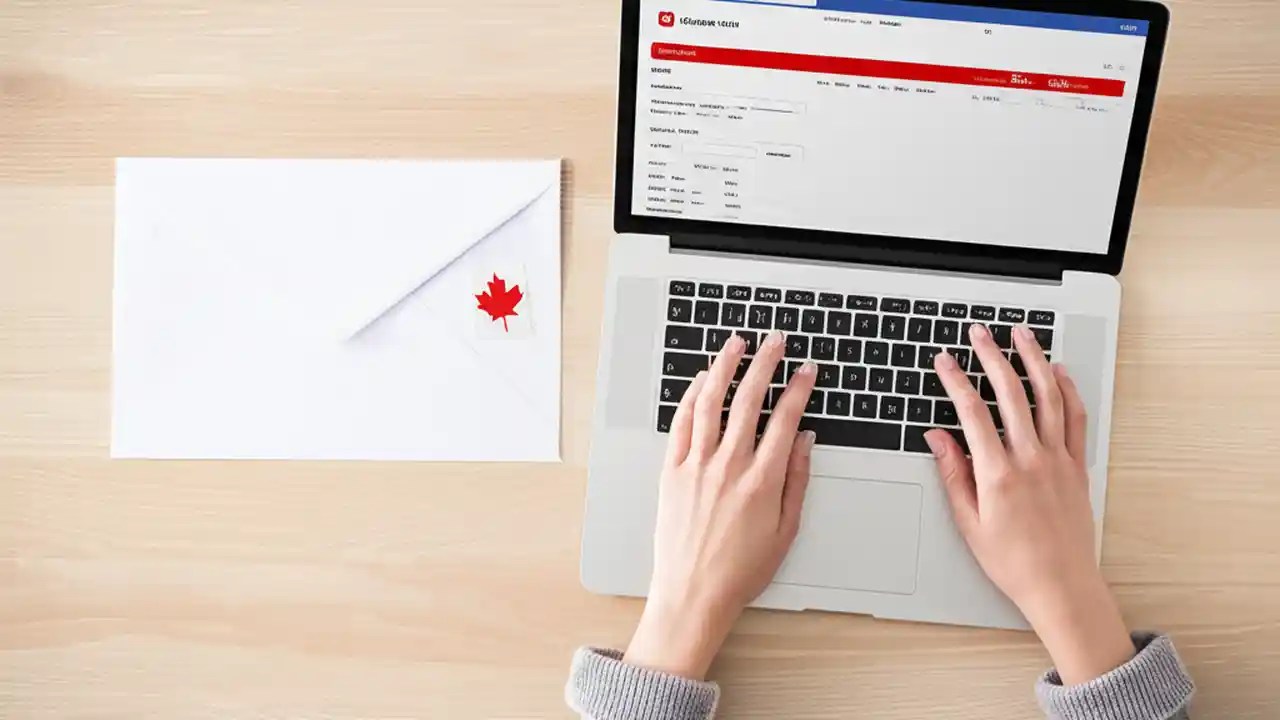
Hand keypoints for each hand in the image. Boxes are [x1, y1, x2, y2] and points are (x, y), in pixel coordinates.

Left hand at [624, 330, 816, 679]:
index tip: (806, 370)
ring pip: (711, 402)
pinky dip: (693, 396)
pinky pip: (683, 423)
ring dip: (725, 367)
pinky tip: (703, 380)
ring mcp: (697, 466)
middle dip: (765, 363)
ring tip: (736, 344)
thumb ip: (798, 480)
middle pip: (749, 399)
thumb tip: (804, 440)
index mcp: (763, 480)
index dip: (798, 388)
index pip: (784, 418)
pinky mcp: (672, 472)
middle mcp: (729, 466)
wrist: (693, 594)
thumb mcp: (787, 530)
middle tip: (775, 342)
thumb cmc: (741, 570)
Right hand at [928, 323, 1133, 684]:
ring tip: (1021, 335)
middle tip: (979, 333)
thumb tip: (938, 438)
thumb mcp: (969, 522)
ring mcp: (1058, 460)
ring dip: (1033, 360)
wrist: (1061, 585)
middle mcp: (1031, 459)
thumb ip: (953, 474)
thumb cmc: (1013, 561)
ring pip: (1047, 396)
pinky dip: (1067, 391)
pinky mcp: (1077, 466)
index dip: (955, 381)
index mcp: (998, 473)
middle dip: (992, 356)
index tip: (944, 361)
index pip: (972, 412)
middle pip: (1010, 393)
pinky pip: (1074, 419)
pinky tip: (1057, 373)